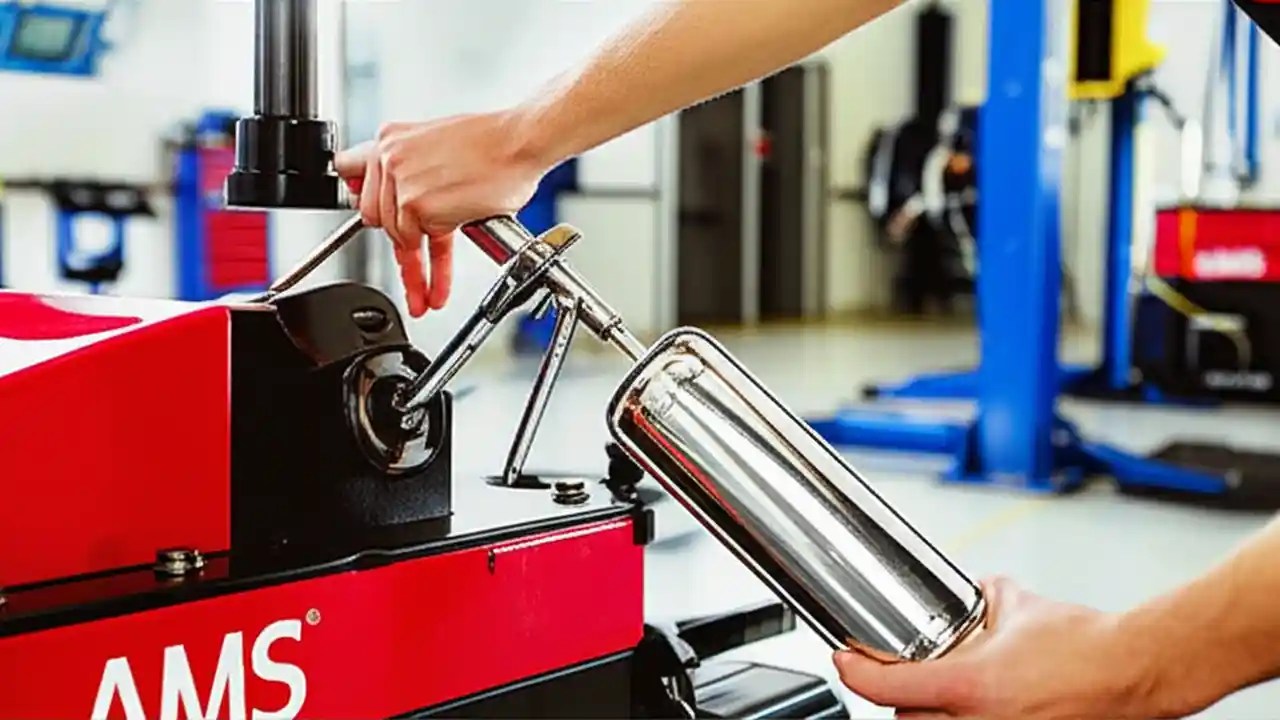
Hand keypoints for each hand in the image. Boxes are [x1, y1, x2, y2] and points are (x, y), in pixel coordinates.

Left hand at [335, 111, 546, 316]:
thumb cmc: (493, 144)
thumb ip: (414, 168)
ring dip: (414, 269)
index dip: (363, 198)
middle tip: (409, 261)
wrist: (519, 143)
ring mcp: (402, 182)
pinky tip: (432, 290)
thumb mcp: (438, 144)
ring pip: (398, 237)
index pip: (354, 173)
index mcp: (391, 138)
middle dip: (396, 241)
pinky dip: (428, 275)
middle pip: (375, 215)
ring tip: (425, 292)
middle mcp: (390, 158)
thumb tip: (405, 194)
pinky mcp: (420, 206)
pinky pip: (419, 249)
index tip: (370, 218)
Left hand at [832, 577, 1180, 719]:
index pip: (888, 687)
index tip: (846, 659)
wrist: (1133, 671)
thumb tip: (971, 591)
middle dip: (896, 697)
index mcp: (971, 686)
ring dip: (926, 714)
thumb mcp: (1019, 606)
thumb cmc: (1086, 645)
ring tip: (935, 692)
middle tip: (894, 673)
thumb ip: (984, 598)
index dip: (856, 672)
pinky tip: (969, 706)